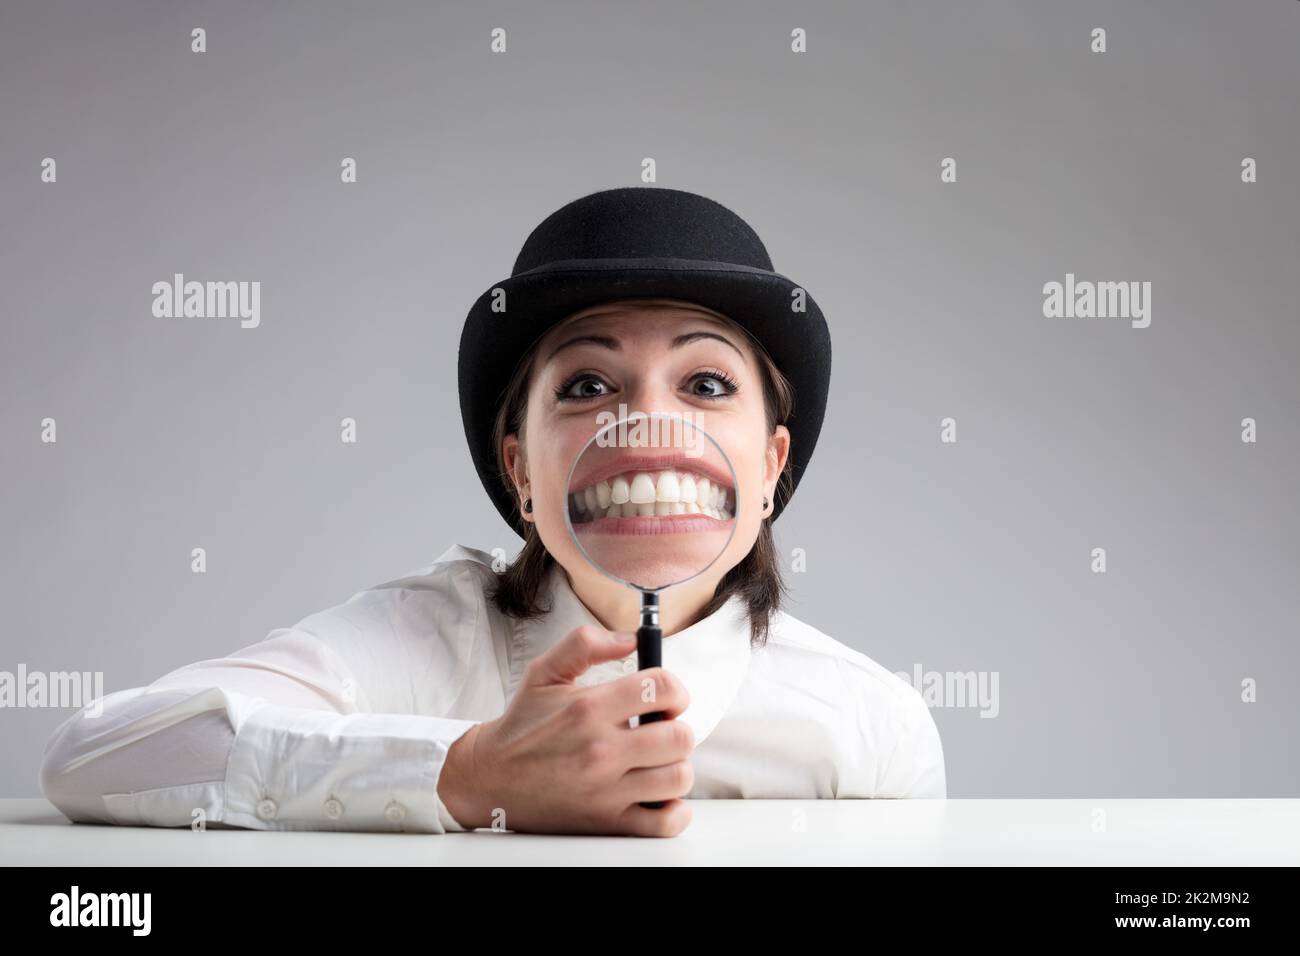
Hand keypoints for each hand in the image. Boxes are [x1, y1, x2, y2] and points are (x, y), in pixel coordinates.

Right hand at [437, 624, 693, 835]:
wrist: (489, 779)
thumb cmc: (522, 726)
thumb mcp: (544, 673)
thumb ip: (585, 644)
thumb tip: (630, 638)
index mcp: (589, 708)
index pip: (662, 688)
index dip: (675, 690)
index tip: (666, 699)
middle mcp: (600, 750)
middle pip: (680, 736)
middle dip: (677, 729)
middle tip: (661, 731)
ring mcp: (605, 790)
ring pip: (678, 778)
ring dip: (675, 767)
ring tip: (656, 762)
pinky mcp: (606, 823)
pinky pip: (665, 823)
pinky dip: (674, 811)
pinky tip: (659, 796)